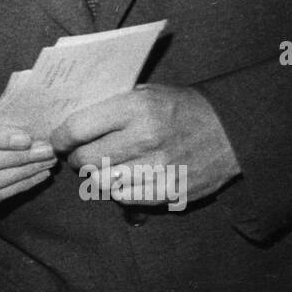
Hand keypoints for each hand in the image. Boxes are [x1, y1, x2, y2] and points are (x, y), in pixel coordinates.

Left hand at [50, 85, 240, 206]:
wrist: (233, 131)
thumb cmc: (182, 108)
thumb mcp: (148, 93)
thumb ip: (113, 105)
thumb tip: (71, 117)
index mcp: (137, 109)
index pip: (78, 128)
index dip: (60, 137)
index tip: (58, 140)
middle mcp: (146, 139)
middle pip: (85, 160)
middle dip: (76, 158)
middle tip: (80, 154)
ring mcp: (159, 169)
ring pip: (101, 183)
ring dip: (97, 176)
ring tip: (104, 166)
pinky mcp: (170, 192)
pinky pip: (125, 198)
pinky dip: (119, 190)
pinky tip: (126, 178)